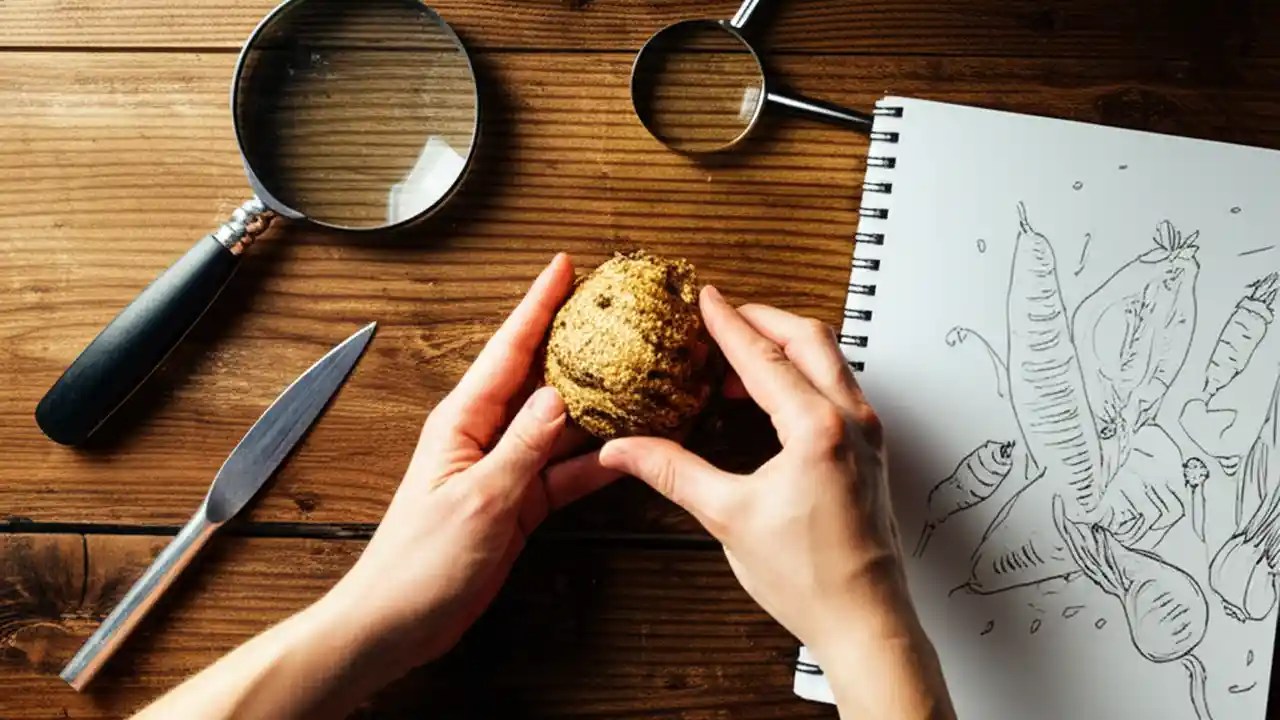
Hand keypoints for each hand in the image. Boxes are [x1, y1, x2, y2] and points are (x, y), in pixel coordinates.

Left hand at [318, 253, 617, 676]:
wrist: (397, 623)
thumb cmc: (419, 563)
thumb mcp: (479, 500)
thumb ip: (523, 448)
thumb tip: (559, 398)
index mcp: (462, 420)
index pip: (507, 349)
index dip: (538, 305)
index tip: (565, 265)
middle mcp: (484, 434)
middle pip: (538, 375)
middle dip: (575, 340)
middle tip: (616, 309)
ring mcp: (504, 468)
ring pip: (560, 423)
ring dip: (597, 401)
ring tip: (639, 370)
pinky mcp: (519, 502)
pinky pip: (565, 471)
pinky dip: (597, 459)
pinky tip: (631, 445)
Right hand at [598, 287, 953, 719]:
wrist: (864, 622)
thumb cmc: (811, 579)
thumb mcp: (729, 517)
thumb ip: (673, 472)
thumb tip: (627, 450)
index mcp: (817, 429)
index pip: (764, 356)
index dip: (728, 323)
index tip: (705, 298)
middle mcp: (852, 422)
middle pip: (809, 339)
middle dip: (762, 319)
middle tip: (722, 315)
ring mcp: (868, 435)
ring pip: (829, 360)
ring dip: (784, 346)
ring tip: (739, 354)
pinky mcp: (870, 452)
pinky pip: (838, 389)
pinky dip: (803, 374)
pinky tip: (771, 395)